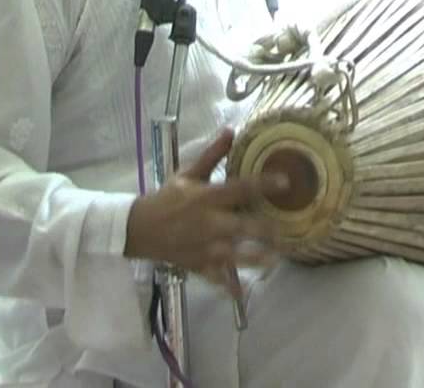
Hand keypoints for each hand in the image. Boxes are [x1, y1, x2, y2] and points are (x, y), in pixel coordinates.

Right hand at [123, 129, 279, 298]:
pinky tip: (243, 294)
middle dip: (265, 230)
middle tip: (287, 230)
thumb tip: (232, 129)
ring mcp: (203, 246)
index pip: (239, 188)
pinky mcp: (198, 264)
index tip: (286, 182)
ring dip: (255, 260)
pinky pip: (215, 278)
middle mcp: (208, 223)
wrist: (136, 228)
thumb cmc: (167, 198)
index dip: (263, 185)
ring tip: (275, 261)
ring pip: (234, 256)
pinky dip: (228, 288)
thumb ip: (213, 154)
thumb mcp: (188, 174)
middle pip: (242, 226)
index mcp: (207, 197)